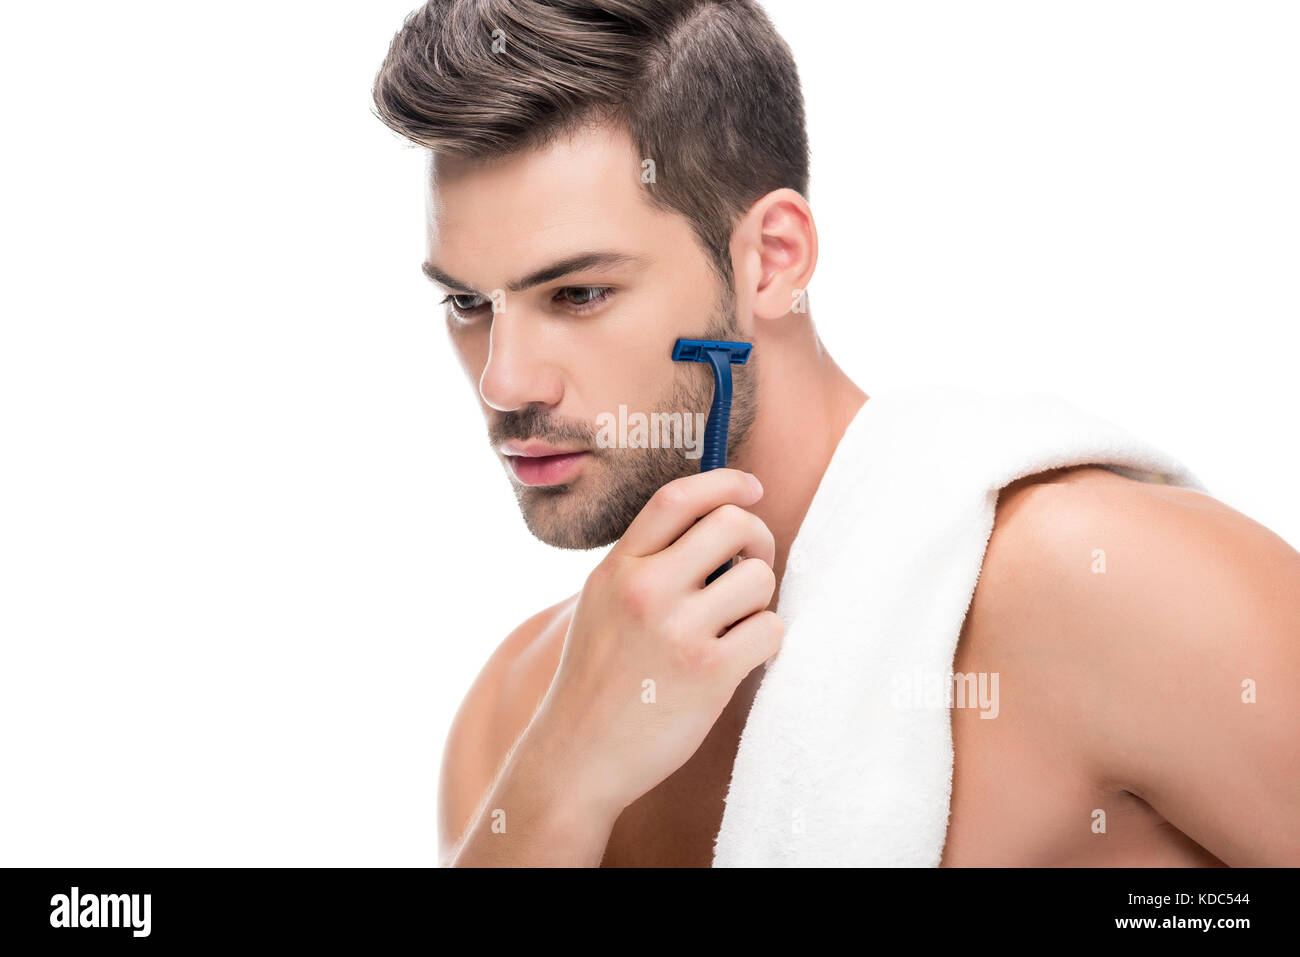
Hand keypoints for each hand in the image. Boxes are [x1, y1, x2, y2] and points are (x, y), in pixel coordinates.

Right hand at [530, 467, 783, 818]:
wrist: (577, 757)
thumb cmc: (598, 679)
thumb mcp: (602, 603)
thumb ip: (646, 562)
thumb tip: (714, 525)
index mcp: (618, 567)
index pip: (677, 497)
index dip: (726, 482)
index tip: (751, 488)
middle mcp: (646, 589)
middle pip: (733, 524)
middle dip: (757, 541)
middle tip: (749, 568)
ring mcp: (678, 630)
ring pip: (759, 577)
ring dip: (759, 600)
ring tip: (734, 625)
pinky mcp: (709, 672)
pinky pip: (770, 629)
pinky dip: (765, 641)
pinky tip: (739, 658)